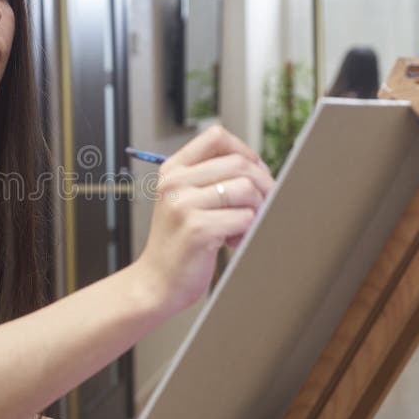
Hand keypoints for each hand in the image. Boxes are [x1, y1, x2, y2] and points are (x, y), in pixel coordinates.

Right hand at [137, 125, 274, 313]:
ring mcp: (184, 205)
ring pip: (246, 189)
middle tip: (257, 207)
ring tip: (239, 227)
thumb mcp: (183, 200)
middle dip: (261, 185)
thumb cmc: (178, 242)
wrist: (156, 282)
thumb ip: (211, 178)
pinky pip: (244, 217)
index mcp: (172, 170)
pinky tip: (231, 241)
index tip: (251, 174)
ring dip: (255, 210)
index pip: (217, 136)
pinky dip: (246, 231)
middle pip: (240, 163)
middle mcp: (175, 182)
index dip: (244, 151)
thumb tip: (259, 167)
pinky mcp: (197, 229)